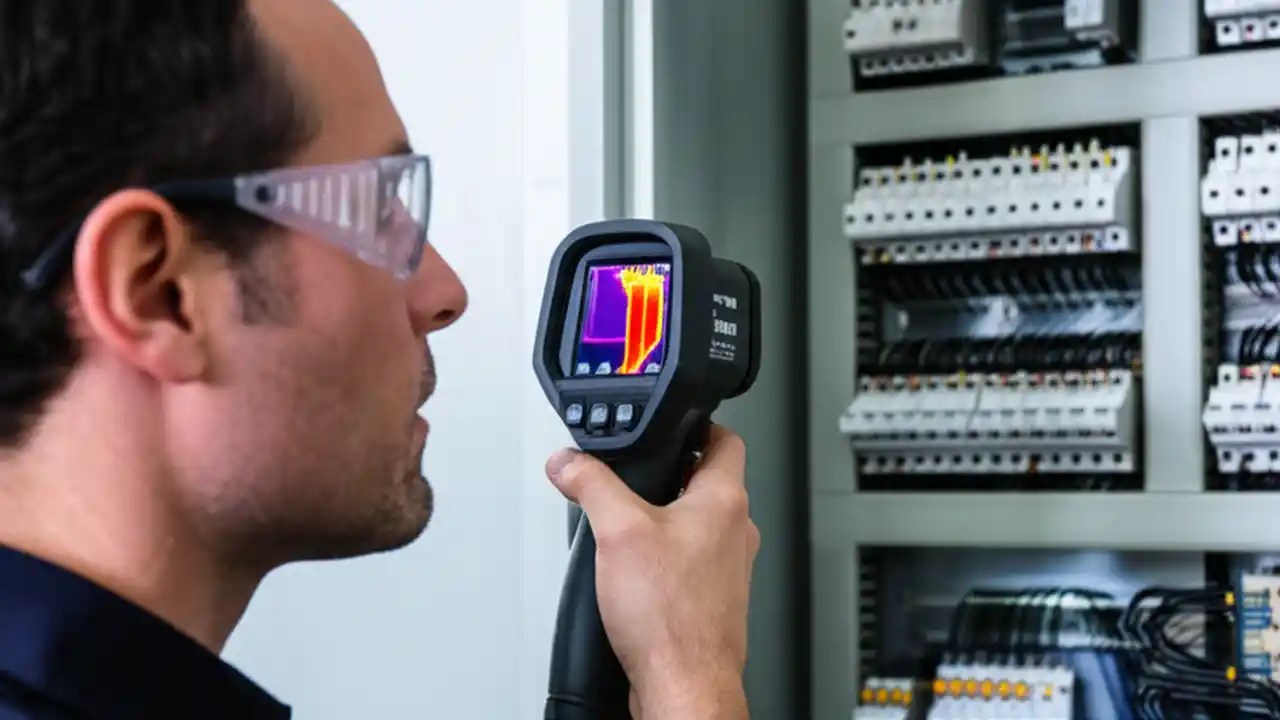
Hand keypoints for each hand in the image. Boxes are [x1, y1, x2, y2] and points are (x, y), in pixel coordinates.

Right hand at [546, 424, 758, 719]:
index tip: (674, 422)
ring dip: (666, 517)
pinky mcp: (713, 598)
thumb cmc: (670, 617)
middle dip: (670, 473)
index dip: (698, 423)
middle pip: (708, 481)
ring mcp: (728, 567)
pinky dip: (666, 556)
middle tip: (637, 472)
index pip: (725, 439)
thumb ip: (591, 485)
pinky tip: (636, 572)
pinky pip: (691, 561)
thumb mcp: (617, 531)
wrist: (684, 682)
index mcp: (725, 501)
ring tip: (628, 522)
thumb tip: (569, 462)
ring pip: (699, 523)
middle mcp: (735, 531)